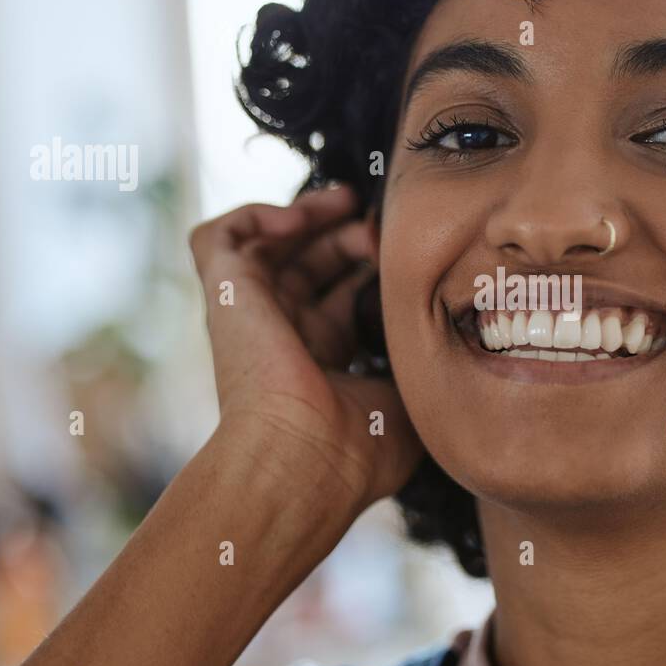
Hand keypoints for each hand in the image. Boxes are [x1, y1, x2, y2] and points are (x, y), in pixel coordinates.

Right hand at [188, 183, 421, 513]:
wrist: (305, 462)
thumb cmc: (359, 451)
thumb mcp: (410, 400)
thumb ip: (420, 361)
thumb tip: (447, 330)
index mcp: (326, 361)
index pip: (344, 297)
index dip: (374, 266)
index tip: (410, 250)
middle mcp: (286, 335)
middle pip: (313, 263)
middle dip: (350, 233)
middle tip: (383, 224)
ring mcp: (253, 315)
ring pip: (269, 243)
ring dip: (311, 214)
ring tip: (347, 203)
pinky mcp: (226, 295)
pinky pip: (219, 237)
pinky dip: (255, 215)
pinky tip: (299, 219)